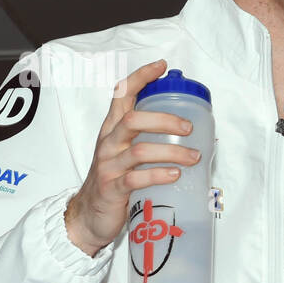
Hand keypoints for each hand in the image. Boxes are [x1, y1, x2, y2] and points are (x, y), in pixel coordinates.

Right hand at [64, 60, 201, 255]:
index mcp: (113, 130)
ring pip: (140, 151)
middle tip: (189, 127)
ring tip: (194, 157)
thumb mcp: (126, 153)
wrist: (89, 215)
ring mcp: (108, 166)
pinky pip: (136, 179)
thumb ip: (149, 140)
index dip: (140, 78)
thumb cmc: (114, 180)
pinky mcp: (112, 189)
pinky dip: (158, 175)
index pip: (122, 95)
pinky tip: (175, 175)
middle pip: (133, 120)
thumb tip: (193, 136)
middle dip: (164, 119)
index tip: (161, 67)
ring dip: (172, 152)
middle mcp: (108, 143)